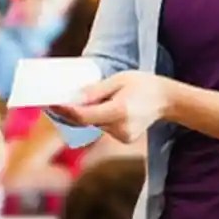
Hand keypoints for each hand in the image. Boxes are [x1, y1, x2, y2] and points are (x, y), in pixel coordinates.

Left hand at [50, 71, 170, 143]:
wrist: (166, 100)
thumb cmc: (143, 84)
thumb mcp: (119, 79)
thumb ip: (96, 91)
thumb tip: (73, 97)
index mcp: (119, 111)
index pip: (84, 116)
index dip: (65, 111)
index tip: (51, 103)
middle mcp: (120, 127)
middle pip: (86, 121)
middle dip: (71, 111)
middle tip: (54, 100)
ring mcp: (123, 136)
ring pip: (94, 124)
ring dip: (87, 114)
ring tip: (86, 99)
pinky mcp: (124, 138)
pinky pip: (103, 127)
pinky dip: (99, 118)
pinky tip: (105, 107)